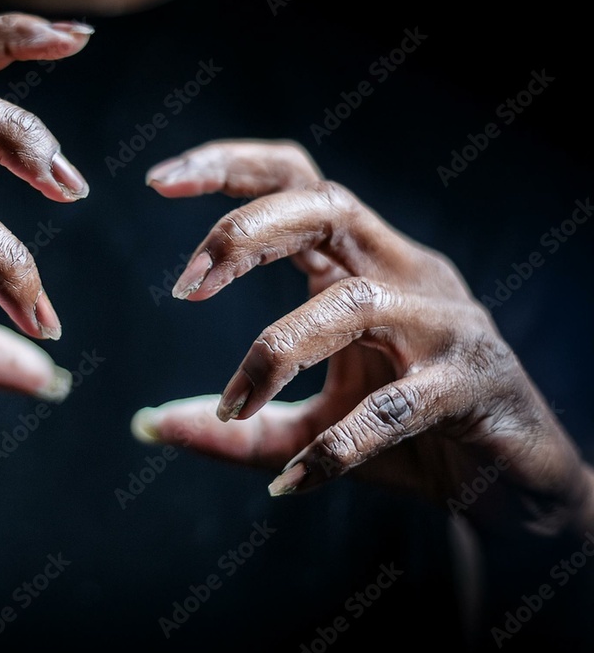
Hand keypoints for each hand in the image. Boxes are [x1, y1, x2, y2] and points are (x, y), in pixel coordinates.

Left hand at [131, 140, 593, 534]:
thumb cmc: (405, 436)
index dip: (232, 168)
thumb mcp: (306, 425)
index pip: (299, 183)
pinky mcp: (470, 387)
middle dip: (245, 234)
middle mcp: (405, 274)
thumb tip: (145, 426)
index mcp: (363, 263)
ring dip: (275, 352)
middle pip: (326, 208)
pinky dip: (335, 446)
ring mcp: (443, 325)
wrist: (508, 484)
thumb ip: (234, 422)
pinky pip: (393, 408)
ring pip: (353, 304)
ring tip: (231, 407)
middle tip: (182, 289)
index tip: (158, 180)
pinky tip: (293, 482)